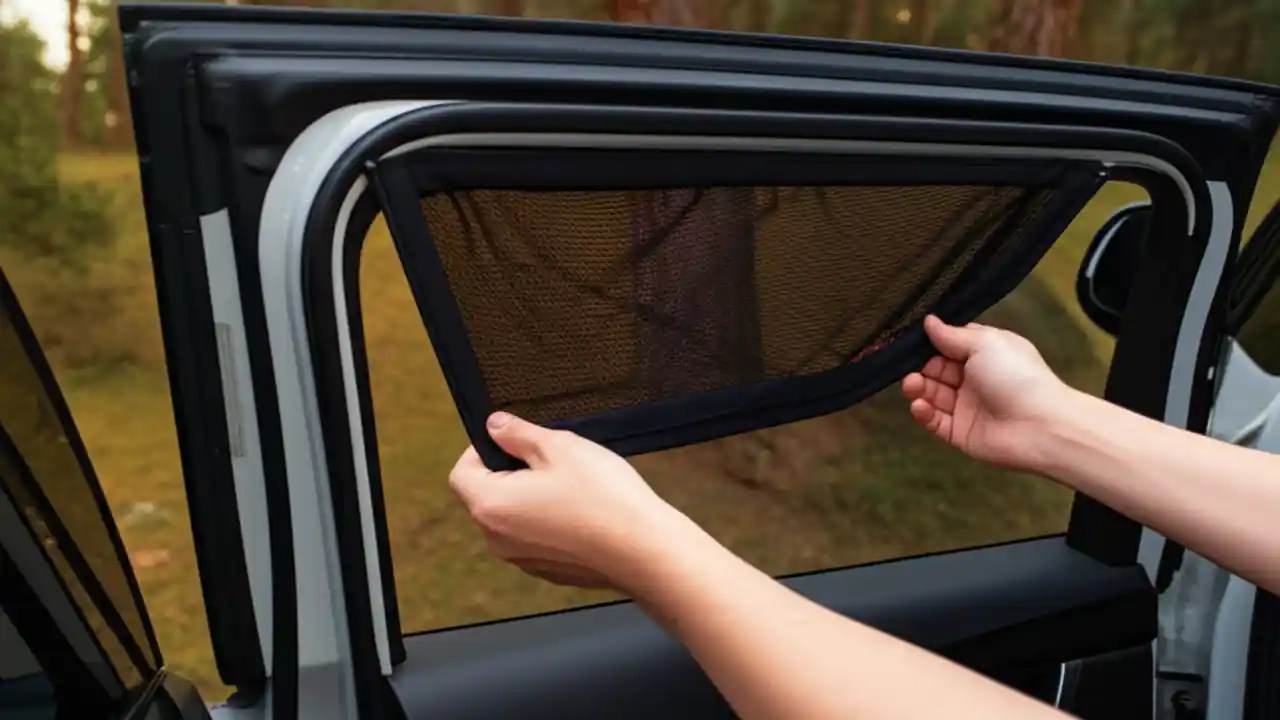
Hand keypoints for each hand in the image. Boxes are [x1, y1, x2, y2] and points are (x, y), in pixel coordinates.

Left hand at [449, 412, 692, 590]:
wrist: (643, 550)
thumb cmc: (603, 497)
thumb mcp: (558, 447)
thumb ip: (517, 434)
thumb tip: (493, 425)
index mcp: (491, 505)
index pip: (461, 472)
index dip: (482, 450)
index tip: (514, 441)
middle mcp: (497, 538)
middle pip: (485, 496)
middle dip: (510, 473)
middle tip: (551, 460)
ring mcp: (522, 558)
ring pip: (512, 517)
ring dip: (531, 497)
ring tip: (572, 486)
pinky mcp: (547, 569)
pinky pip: (535, 537)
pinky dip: (549, 521)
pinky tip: (582, 511)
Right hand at [901, 315, 1075, 471]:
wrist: (1039, 425)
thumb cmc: (1015, 375)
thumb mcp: (985, 343)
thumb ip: (952, 335)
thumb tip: (929, 320)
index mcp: (984, 355)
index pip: (949, 346)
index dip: (930, 343)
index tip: (909, 340)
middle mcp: (974, 379)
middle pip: (936, 370)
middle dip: (920, 367)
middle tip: (910, 368)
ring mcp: (966, 407)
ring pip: (932, 395)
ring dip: (918, 388)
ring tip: (911, 385)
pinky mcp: (959, 433)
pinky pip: (935, 421)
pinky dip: (923, 413)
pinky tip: (919, 406)